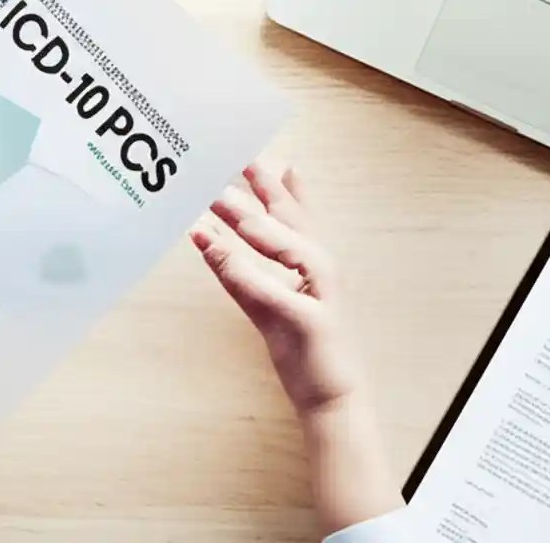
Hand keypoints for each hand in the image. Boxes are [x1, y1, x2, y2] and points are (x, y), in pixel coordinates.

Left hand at [191, 163, 402, 533]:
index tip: (251, 149)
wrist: (333, 400)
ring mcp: (319, 296)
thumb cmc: (305, 350)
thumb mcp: (270, 303)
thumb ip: (245, 269)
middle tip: (229, 156)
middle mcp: (322, 271)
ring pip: (286, 246)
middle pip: (290, 219)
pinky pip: (273, 292)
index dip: (273, 181)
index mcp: (313, 263)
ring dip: (252, 221)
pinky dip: (245, 271)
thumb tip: (216, 239)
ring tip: (217, 198)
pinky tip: (216, 251)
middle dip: (261, 185)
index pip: (294, 212)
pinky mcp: (310, 324)